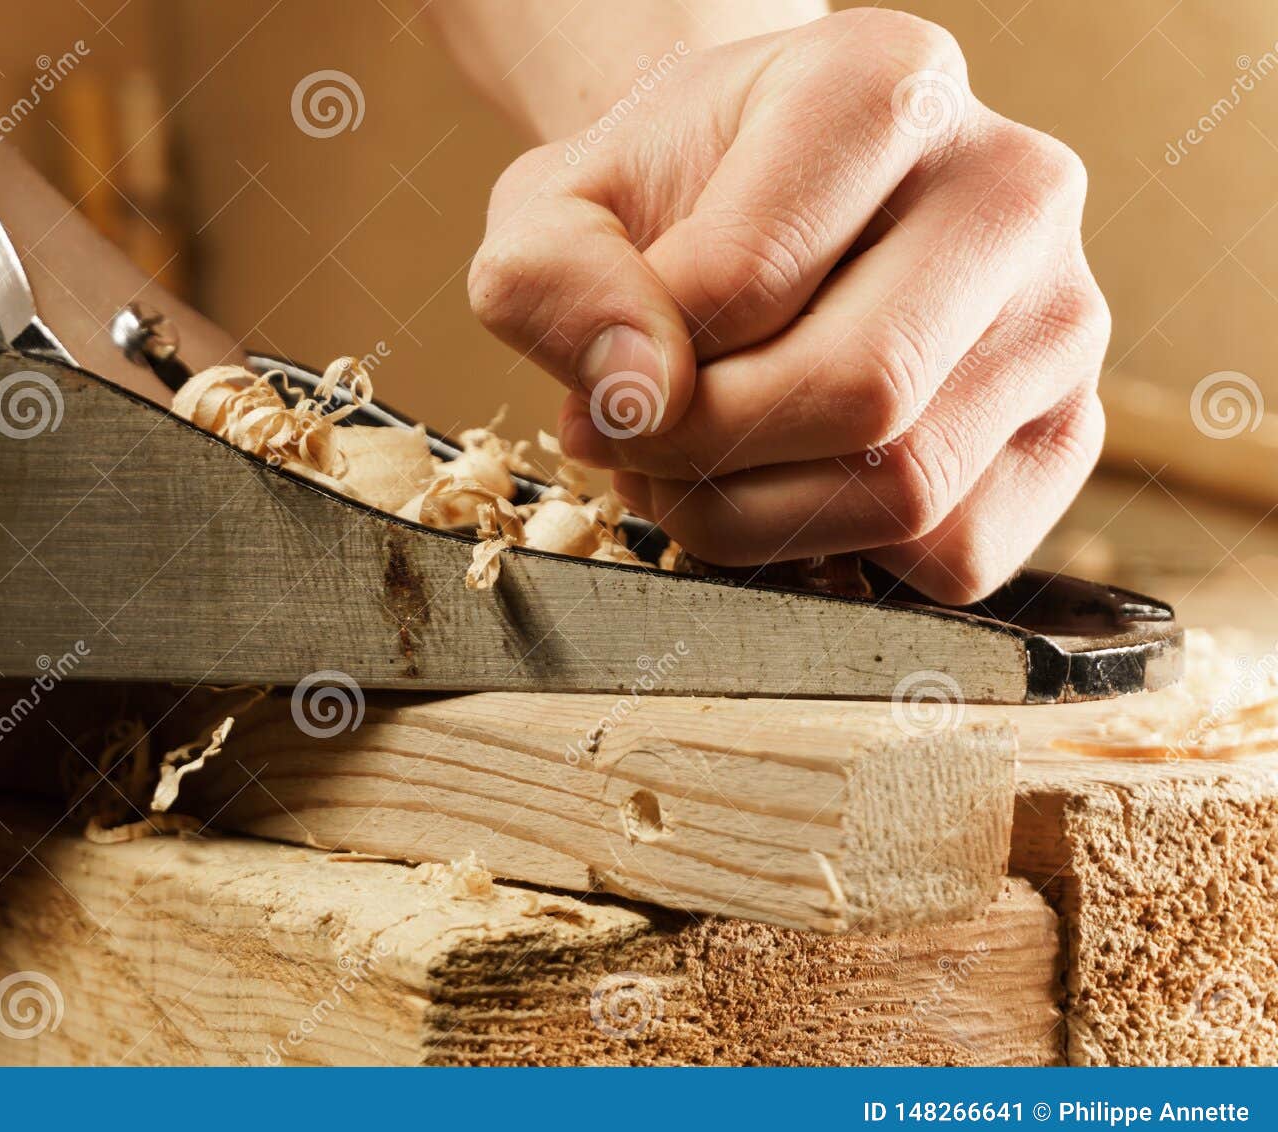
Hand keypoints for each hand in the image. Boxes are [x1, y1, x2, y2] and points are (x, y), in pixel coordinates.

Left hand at [466, 8, 1108, 603]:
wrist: (754, 218)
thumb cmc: (667, 209)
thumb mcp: (558, 209)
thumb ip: (552, 280)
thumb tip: (638, 397)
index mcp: (884, 85)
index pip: (749, 278)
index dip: (647, 363)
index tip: (612, 375)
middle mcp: (1010, 187)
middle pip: (860, 391)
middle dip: (708, 455)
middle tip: (639, 446)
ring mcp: (1061, 316)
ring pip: (909, 490)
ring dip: (756, 519)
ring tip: (695, 467)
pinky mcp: (1069, 432)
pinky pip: (957, 554)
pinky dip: (840, 556)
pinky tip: (783, 492)